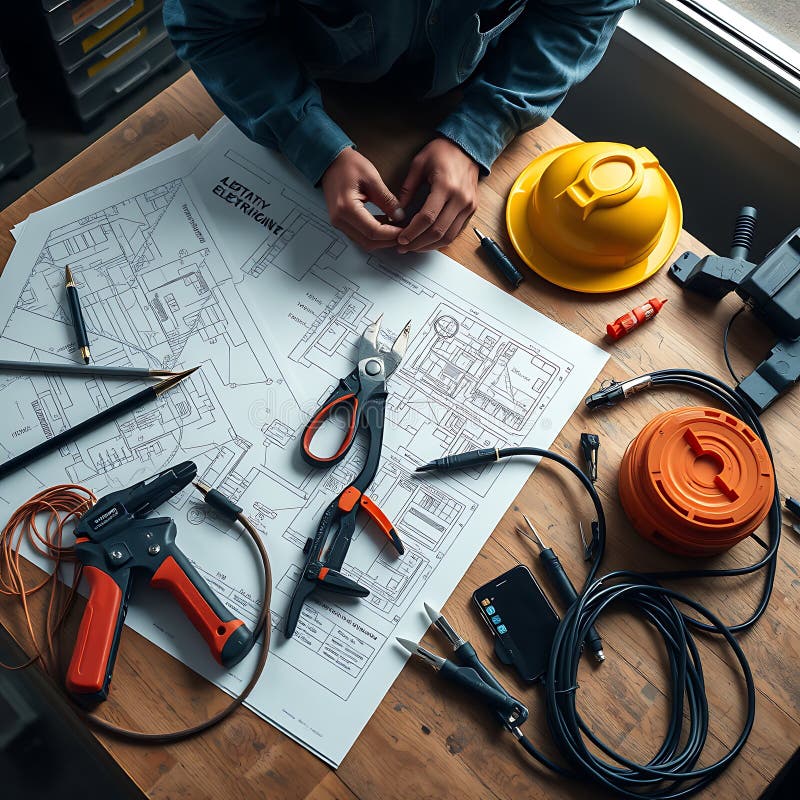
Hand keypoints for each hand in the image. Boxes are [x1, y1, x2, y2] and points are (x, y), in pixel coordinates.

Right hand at [321, 147, 404, 250]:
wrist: (331, 162)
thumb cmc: (348, 165)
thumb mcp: (372, 178)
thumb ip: (386, 199)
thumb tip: (399, 216)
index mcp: (346, 208)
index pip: (373, 231)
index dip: (391, 234)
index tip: (406, 230)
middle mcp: (339, 220)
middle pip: (368, 242)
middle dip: (388, 241)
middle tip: (404, 232)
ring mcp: (338, 223)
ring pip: (364, 242)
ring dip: (381, 239)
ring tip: (397, 228)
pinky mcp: (341, 222)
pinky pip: (359, 235)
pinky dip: (374, 235)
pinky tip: (386, 225)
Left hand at [396, 138, 478, 252]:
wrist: (468, 148)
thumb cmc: (443, 152)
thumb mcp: (419, 164)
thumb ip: (407, 189)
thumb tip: (396, 212)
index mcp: (446, 186)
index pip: (427, 217)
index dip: (413, 232)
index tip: (401, 238)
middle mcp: (460, 199)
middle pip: (438, 231)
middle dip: (418, 243)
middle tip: (404, 247)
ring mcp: (468, 206)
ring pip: (448, 236)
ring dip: (430, 245)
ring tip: (414, 247)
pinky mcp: (472, 210)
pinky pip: (456, 233)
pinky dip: (441, 240)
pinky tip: (428, 241)